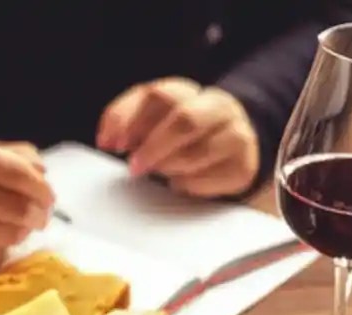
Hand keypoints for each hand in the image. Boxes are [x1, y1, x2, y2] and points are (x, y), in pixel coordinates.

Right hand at [0, 140, 54, 271]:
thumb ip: (11, 157)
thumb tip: (42, 173)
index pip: (15, 172)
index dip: (40, 188)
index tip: (48, 197)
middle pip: (17, 208)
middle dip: (38, 214)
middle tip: (39, 216)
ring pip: (9, 235)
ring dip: (20, 233)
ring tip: (14, 227)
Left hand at [96, 77, 259, 197]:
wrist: (235, 146)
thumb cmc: (184, 135)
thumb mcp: (155, 119)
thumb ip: (131, 122)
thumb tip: (108, 139)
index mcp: (189, 92)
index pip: (156, 94)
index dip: (128, 119)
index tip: (111, 143)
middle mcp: (217, 107)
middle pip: (184, 120)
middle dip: (152, 147)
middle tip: (134, 167)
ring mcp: (235, 135)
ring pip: (195, 153)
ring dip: (167, 168)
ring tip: (159, 172)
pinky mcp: (243, 166)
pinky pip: (206, 180)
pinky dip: (186, 185)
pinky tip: (181, 182)